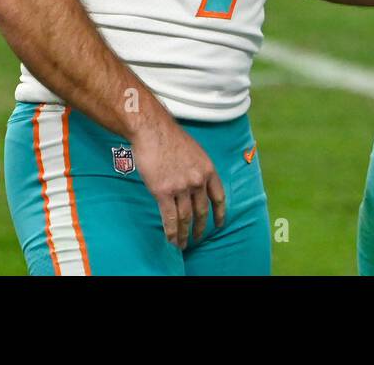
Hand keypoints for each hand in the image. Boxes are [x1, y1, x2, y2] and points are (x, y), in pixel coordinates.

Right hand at [130, 118, 225, 247]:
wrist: (152, 130)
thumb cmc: (170, 138)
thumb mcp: (194, 151)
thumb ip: (197, 170)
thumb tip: (195, 186)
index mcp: (208, 169)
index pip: (218, 196)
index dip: (220, 212)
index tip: (219, 223)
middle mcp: (198, 180)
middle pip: (202, 210)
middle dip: (200, 227)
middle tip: (198, 238)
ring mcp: (181, 186)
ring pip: (185, 217)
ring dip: (184, 233)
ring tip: (182, 244)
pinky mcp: (163, 191)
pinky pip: (169, 217)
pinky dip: (171, 231)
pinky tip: (171, 239)